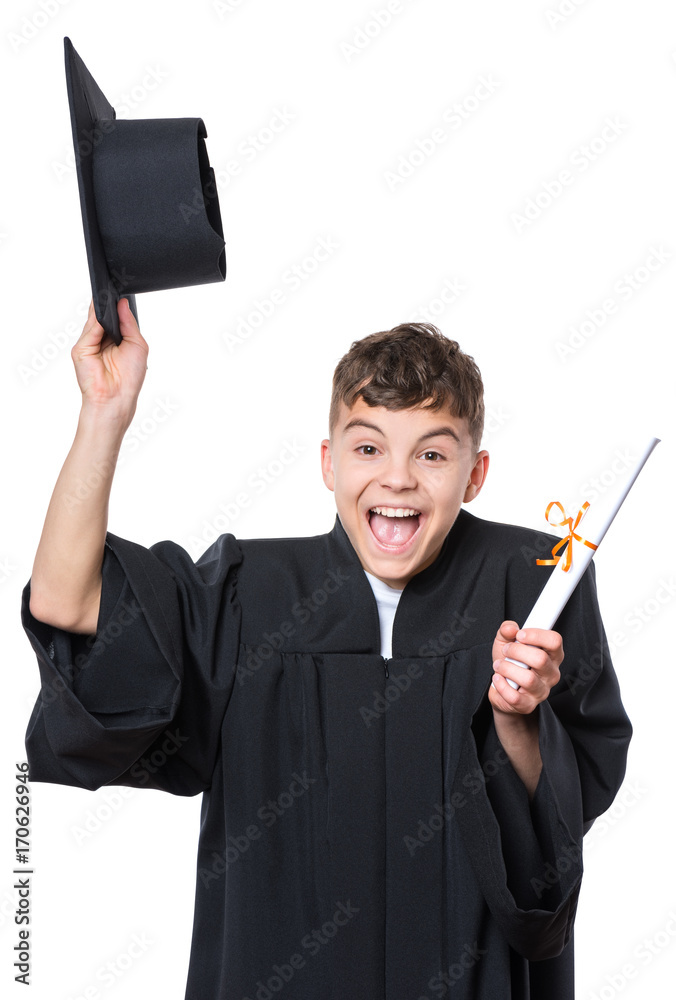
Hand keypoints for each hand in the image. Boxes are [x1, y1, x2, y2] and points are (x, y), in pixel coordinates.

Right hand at [72, 298, 148, 420]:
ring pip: (94, 320)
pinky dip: (97, 321)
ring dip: (102, 309)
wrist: (117, 397)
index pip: (112, 318)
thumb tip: (122, 303)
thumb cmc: (129, 376)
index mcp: (115, 340)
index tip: (119, 291)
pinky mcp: (80, 349)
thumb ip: (129, 323)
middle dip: (107, 304)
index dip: (115, 306)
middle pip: (101, 316)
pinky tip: (104, 314)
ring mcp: (89, 344)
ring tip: (110, 298)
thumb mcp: (137, 344)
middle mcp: (101, 341)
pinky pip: (90, 330)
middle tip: (113, 289)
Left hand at [489, 621, 562, 715]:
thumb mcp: (506, 641)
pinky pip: (515, 696)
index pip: (555, 641)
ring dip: (507, 668)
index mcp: (551, 655)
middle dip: (517, 651)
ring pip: (528, 679)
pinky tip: (498, 679)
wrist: (502, 688)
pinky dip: (502, 685)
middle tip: (506, 651)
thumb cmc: (510, 663)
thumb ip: (507, 630)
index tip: (520, 634)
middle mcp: (551, 673)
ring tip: (499, 666)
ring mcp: (542, 691)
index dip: (536, 635)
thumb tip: (510, 628)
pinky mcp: (528, 705)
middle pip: (541, 659)